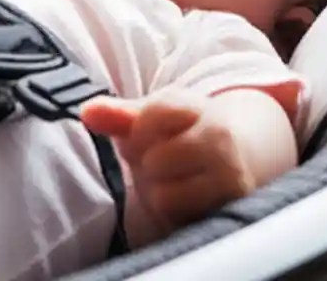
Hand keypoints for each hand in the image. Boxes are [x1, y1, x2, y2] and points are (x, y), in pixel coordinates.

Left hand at [81, 89, 254, 234]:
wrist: (240, 155)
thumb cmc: (183, 133)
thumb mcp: (152, 118)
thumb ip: (117, 116)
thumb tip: (86, 113)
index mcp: (194, 107)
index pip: (148, 118)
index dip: (138, 132)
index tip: (150, 134)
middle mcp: (218, 138)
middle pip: (153, 160)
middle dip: (149, 165)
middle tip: (164, 162)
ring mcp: (229, 174)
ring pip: (163, 195)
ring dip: (159, 193)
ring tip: (174, 181)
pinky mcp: (231, 206)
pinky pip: (178, 219)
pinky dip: (173, 214)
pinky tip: (185, 199)